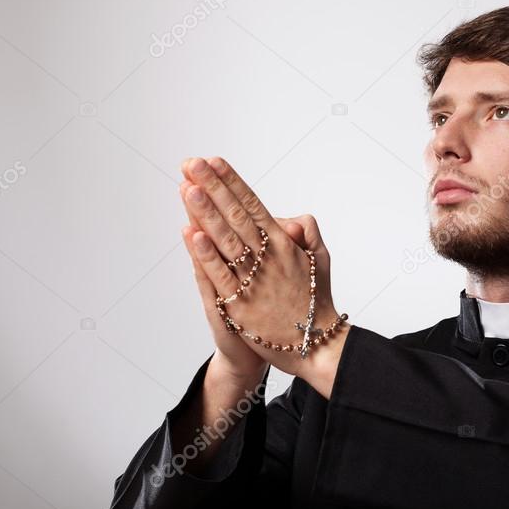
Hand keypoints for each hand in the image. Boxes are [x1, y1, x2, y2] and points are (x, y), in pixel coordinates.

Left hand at [178, 157, 342, 376]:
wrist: (316, 345)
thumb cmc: (316, 301)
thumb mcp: (320, 259)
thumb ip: (307, 232)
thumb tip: (291, 219)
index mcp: (286, 244)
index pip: (253, 205)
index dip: (232, 182)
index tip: (213, 162)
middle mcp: (269, 258)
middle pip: (236, 215)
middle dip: (213, 187)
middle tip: (192, 164)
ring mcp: (254, 281)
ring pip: (226, 240)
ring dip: (205, 212)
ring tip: (187, 188)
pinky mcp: (241, 305)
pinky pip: (221, 275)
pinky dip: (206, 254)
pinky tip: (192, 234)